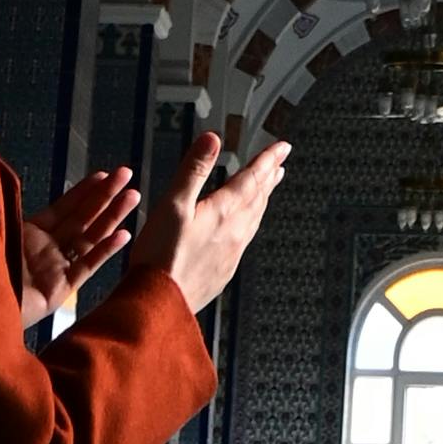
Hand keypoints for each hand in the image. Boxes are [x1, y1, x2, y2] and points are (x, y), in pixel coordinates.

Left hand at [18, 164, 141, 329]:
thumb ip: (7, 211)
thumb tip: (4, 181)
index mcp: (29, 234)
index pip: (63, 207)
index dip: (83, 191)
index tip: (103, 174)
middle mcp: (46, 248)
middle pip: (82, 217)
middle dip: (105, 195)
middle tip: (127, 174)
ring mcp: (56, 268)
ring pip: (90, 237)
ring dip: (112, 216)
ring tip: (133, 196)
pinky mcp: (61, 289)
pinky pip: (87, 266)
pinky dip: (105, 250)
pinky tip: (124, 235)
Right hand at [129, 129, 288, 320]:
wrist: (160, 304)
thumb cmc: (161, 257)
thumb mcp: (172, 204)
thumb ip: (193, 169)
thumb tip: (212, 139)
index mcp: (224, 212)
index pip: (253, 178)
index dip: (268, 159)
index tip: (282, 147)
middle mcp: (235, 233)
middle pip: (258, 198)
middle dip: (269, 176)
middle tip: (280, 163)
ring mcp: (231, 254)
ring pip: (255, 219)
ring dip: (263, 199)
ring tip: (267, 188)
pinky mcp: (223, 271)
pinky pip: (245, 239)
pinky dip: (251, 223)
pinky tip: (245, 227)